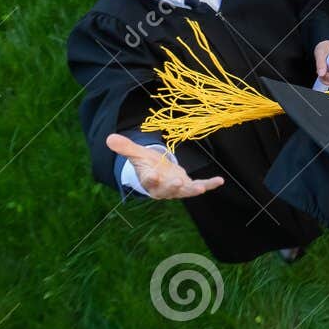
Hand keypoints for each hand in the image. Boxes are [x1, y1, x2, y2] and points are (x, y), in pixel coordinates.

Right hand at [105, 134, 223, 200]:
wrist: (158, 174)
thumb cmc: (148, 164)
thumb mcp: (137, 154)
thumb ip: (125, 147)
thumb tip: (109, 138)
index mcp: (149, 180)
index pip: (149, 180)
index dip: (151, 178)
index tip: (153, 174)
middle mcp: (163, 188)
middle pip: (167, 189)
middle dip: (172, 186)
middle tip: (178, 182)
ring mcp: (176, 189)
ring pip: (183, 191)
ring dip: (192, 189)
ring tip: (200, 188)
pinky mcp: (188, 186)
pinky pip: (199, 186)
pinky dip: (209, 185)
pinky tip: (219, 181)